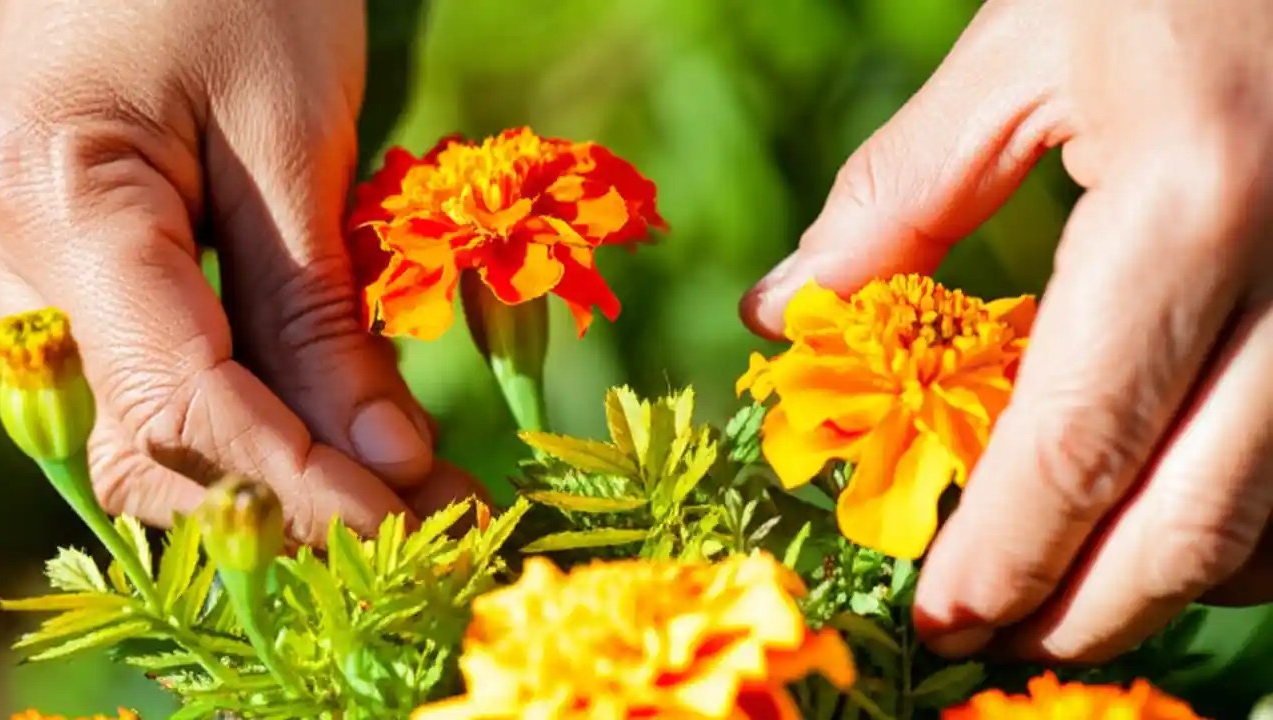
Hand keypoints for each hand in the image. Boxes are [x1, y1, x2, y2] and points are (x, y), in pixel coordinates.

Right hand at [0, 0, 479, 543]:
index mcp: (65, 211)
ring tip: (414, 494)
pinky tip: (350, 436)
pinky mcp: (83, 282)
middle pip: (154, 446)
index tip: (416, 529)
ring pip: (155, 430)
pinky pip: (162, 382)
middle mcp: (20, 271)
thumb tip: (377, 459)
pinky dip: (260, 423)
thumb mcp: (292, 135)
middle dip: (300, 507)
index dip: (304, 489)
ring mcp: (39, 283)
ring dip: (286, 479)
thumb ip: (316, 306)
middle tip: (435, 525)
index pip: (186, 407)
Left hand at [742, 0, 1272, 661]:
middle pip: (1196, 519)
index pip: (1081, 442)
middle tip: (1006, 639)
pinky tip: (1178, 509)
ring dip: (1176, 580)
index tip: (942, 618)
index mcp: (1193, 202)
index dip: (1006, 554)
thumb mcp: (1027, 44)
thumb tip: (790, 311)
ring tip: (1079, 590)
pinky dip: (1254, 522)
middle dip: (1092, 607)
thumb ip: (900, 192)